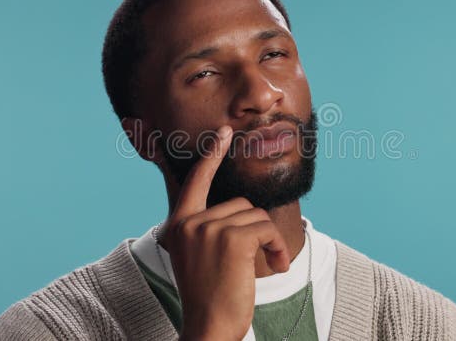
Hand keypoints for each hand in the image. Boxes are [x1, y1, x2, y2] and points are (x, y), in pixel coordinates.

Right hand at [158, 125, 290, 339]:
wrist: (209, 327)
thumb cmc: (209, 296)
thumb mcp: (198, 257)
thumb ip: (207, 229)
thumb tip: (236, 209)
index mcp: (178, 225)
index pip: (195, 181)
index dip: (211, 155)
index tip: (224, 133)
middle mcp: (189, 223)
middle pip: (239, 204)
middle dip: (255, 230)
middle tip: (258, 260)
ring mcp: (209, 229)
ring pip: (255, 216)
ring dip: (268, 241)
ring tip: (265, 267)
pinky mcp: (231, 238)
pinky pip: (266, 229)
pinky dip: (277, 247)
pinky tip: (275, 266)